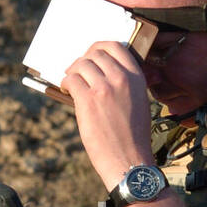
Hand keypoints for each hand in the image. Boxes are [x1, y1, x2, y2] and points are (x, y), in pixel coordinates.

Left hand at [61, 40, 154, 189]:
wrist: (129, 160)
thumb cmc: (134, 136)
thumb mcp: (139, 103)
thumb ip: (126, 84)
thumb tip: (102, 73)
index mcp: (137, 78)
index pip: (116, 46)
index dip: (99, 47)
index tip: (92, 55)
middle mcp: (121, 79)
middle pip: (95, 53)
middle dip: (83, 60)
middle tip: (78, 72)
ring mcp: (104, 88)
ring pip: (81, 64)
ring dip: (73, 71)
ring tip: (72, 82)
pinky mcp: (88, 100)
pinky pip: (71, 80)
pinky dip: (66, 83)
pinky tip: (67, 90)